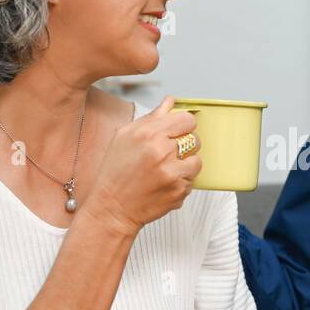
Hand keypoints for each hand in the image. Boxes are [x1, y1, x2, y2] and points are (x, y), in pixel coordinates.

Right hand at [82, 95, 199, 234]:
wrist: (112, 208)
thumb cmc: (116, 171)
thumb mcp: (125, 137)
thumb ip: (152, 117)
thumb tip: (171, 101)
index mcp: (149, 134)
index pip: (187, 119)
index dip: (184, 125)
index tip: (178, 132)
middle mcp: (162, 152)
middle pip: (195, 140)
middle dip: (186, 145)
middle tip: (169, 154)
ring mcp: (172, 173)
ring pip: (197, 162)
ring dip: (185, 166)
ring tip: (166, 170)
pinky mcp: (178, 192)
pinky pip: (191, 182)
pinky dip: (180, 183)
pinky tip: (162, 185)